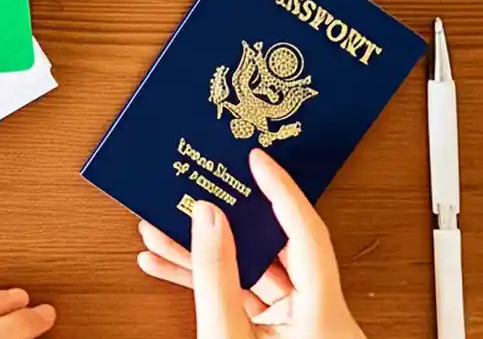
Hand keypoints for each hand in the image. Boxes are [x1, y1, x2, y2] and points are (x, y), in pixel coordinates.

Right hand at [136, 148, 365, 338]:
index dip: (281, 190)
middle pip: (272, 252)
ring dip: (204, 257)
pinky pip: (247, 301)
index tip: (257, 161)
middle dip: (221, 226)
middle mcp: (321, 318)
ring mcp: (302, 331)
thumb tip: (209, 218)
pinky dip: (212, 286)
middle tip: (193, 194)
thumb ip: (214, 275)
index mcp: (324, 314)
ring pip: (252, 278)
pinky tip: (169, 271)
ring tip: (158, 237)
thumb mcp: (227, 337)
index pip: (305, 231)